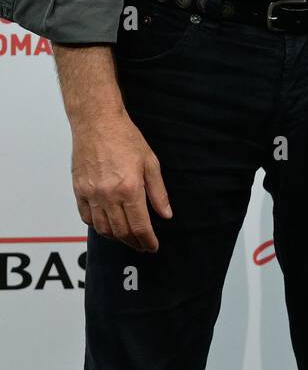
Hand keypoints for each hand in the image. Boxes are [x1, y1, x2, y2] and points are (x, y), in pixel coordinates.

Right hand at [71, 109, 172, 252]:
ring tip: (126, 237)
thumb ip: (158, 191)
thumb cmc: (124, 137)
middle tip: (142, 245)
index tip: (152, 246)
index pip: (139, 226)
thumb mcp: (150, 162)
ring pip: (103, 228)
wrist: (97, 123)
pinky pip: (86, 217)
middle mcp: (108, 195)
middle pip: (121, 231)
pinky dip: (97, 226)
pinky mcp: (79, 191)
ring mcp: (91, 194)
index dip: (148, 241)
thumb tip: (165, 214)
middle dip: (133, 242)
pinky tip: (106, 225)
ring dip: (116, 237)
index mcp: (129, 188)